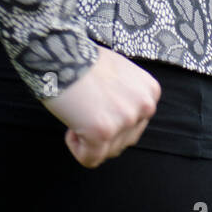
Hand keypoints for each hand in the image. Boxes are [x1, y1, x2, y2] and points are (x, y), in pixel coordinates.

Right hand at [40, 46, 161, 168]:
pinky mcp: (103, 132)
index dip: (110, 116)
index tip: (95, 100)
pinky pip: (90, 159)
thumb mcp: (120, 73)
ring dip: (88, 138)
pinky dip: (76, 148)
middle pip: (123, 141)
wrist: (61, 53)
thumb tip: (123, 120)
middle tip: (85, 106)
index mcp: (150, 92)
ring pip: (107, 152)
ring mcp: (125, 119)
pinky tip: (71, 126)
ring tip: (79, 110)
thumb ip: (129, 96)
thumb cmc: (83, 61)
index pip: (135, 125)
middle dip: (101, 131)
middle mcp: (144, 106)